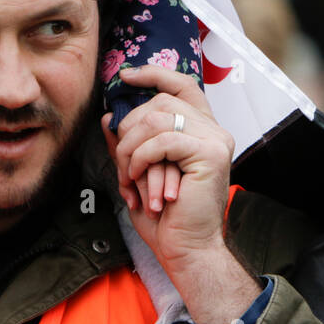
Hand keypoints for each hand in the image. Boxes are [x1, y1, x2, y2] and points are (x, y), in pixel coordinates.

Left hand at [102, 64, 260, 323]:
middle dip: (129, 128)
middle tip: (122, 162)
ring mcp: (215, 139)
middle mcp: (213, 130)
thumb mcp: (138, 172)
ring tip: (128, 175)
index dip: (154, 75)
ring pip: (157, 119)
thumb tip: (108, 116)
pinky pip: (163, 140)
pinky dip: (141, 157)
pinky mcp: (211, 153)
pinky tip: (136, 177)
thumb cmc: (165, 217)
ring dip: (131, 147)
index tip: (125, 77)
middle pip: (160, 102)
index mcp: (201, 130)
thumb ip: (128, 144)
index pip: (181, 85)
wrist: (186, 249)